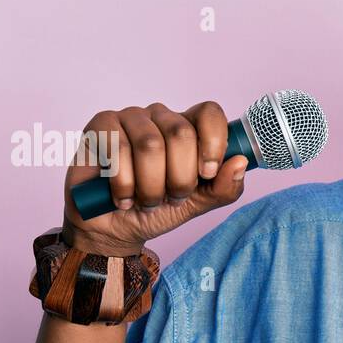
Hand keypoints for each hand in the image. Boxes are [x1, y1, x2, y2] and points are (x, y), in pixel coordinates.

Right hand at [61, 101, 248, 254]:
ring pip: (149, 144)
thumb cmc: (157, 209)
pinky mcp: (101, 126)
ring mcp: (131, 118)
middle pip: (181, 133)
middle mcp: (162, 118)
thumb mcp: (197, 203)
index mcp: (190, 129)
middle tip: (170, 197)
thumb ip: (223, 187)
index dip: (213, 143)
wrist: (115, 228)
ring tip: (145, 200)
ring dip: (150, 185)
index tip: (206, 174)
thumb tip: (240, 162)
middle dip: (179, 178)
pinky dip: (123, 183)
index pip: (210, 114)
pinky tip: (122, 197)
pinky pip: (117, 148)